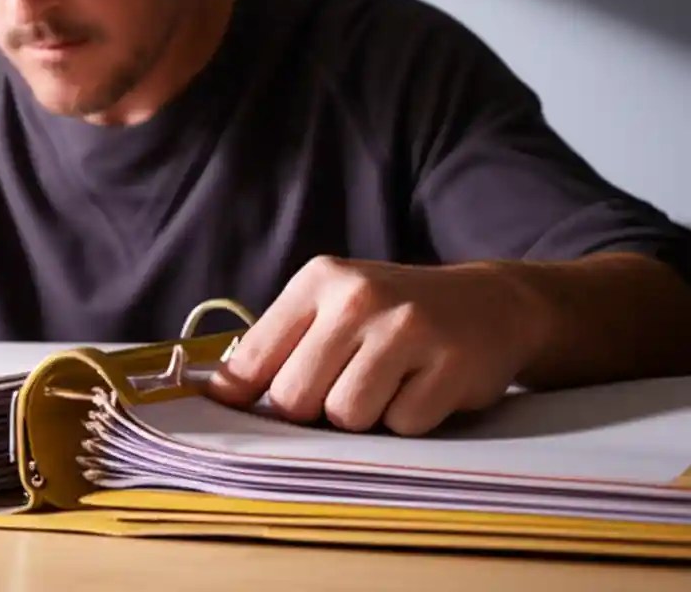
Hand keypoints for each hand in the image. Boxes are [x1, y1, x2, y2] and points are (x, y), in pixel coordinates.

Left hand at [205, 256, 546, 435]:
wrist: (491, 304)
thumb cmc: (393, 316)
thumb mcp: (332, 308)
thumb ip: (277, 345)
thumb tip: (217, 394)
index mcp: (319, 281)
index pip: (254, 358)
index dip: (242, 397)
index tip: (238, 411)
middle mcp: (359, 298)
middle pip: (294, 398)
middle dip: (313, 409)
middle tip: (344, 387)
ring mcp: (408, 328)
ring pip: (346, 416)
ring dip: (364, 417)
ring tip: (388, 384)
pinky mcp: (451, 364)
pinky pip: (401, 426)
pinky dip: (409, 419)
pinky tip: (423, 387)